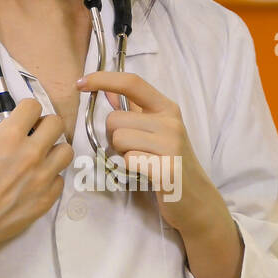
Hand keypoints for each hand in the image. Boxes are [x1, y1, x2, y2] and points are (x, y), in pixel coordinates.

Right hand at [0, 98, 74, 277]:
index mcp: (8, 138)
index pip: (33, 106)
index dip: (26, 110)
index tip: (21, 118)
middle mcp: (31, 154)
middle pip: (56, 123)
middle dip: (44, 125)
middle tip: (33, 135)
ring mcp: (42, 178)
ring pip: (66, 151)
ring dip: (54, 149)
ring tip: (39, 157)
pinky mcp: (47, 200)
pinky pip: (61, 179)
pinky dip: (51, 177)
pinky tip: (34, 181)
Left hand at [75, 71, 222, 235]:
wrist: (196, 199)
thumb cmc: (169, 161)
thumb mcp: (156, 129)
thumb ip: (132, 109)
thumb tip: (108, 89)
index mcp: (167, 108)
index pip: (132, 83)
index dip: (103, 79)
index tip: (80, 83)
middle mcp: (171, 122)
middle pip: (114, 118)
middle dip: (113, 135)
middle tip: (131, 148)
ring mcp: (171, 145)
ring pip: (118, 139)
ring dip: (121, 153)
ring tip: (140, 160)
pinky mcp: (166, 169)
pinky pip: (128, 160)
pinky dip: (129, 167)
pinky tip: (145, 172)